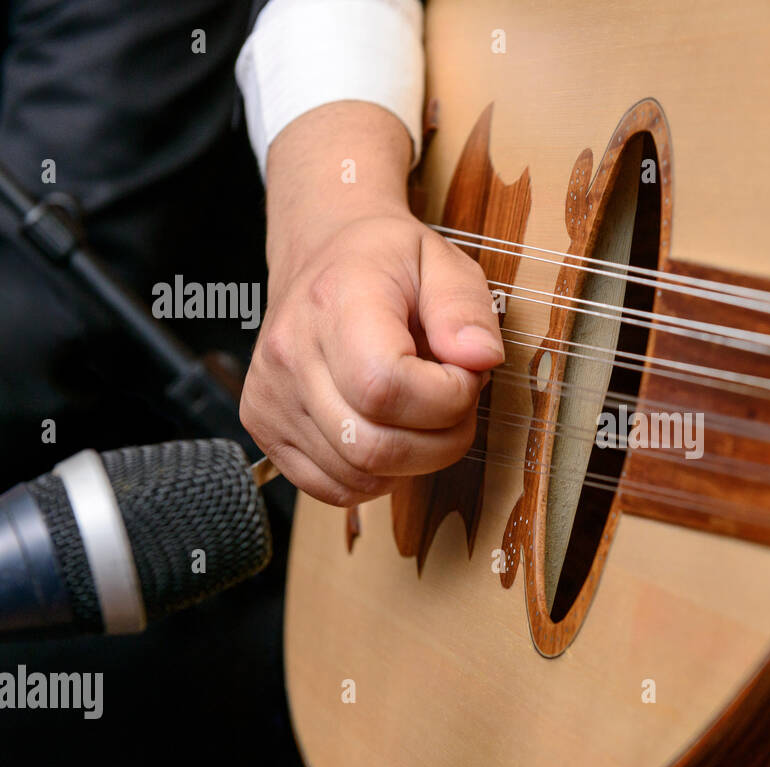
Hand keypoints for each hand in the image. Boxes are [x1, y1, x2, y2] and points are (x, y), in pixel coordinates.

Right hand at [240, 102, 502, 505]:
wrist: (322, 251)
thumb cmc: (385, 261)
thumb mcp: (443, 262)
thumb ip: (466, 309)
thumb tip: (480, 360)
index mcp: (334, 303)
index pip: (386, 389)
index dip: (446, 399)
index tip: (463, 376)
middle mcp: (290, 354)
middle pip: (373, 447)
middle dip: (440, 441)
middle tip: (453, 402)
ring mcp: (270, 395)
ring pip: (358, 477)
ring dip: (412, 460)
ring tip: (419, 410)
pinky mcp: (263, 426)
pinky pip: (332, 488)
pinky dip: (375, 475)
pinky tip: (387, 431)